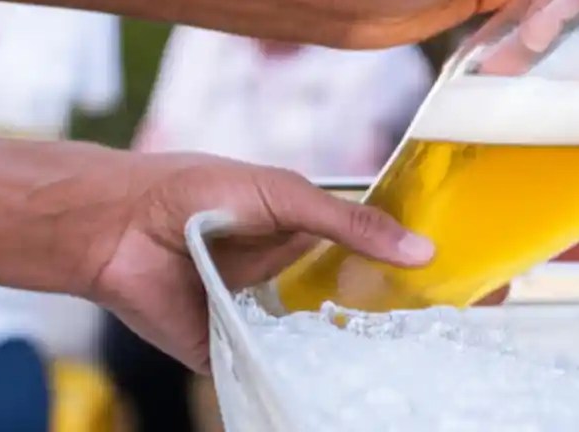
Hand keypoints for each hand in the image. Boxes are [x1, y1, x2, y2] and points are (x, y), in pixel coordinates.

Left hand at [83, 153, 433, 370]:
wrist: (119, 225)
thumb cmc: (198, 192)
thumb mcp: (286, 197)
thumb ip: (350, 224)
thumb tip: (422, 250)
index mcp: (305, 239)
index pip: (368, 260)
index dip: (408, 272)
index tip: (459, 286)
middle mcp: (289, 282)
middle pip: (351, 308)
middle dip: (389, 320)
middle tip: (441, 333)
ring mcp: (261, 321)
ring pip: (317, 346)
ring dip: (348, 354)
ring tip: (404, 367)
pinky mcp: (229, 354)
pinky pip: (271, 372)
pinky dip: (296, 378)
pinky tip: (338, 386)